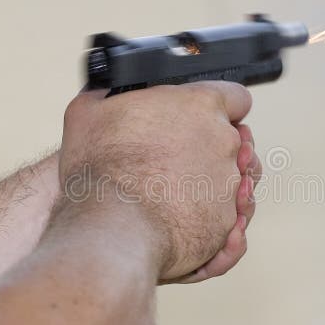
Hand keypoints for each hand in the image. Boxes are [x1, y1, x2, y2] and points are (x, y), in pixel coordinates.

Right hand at [59, 82, 252, 279]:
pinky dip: (209, 221)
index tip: (205, 120)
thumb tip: (102, 96)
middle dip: (215, 151)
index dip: (221, 108)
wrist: (112, 229)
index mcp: (199, 106)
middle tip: (183, 161)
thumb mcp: (87, 116)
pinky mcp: (225, 222)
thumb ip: (104, 98)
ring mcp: (228, 184)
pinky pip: (227, 220)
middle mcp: (224, 143)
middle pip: (238, 143)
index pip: (235, 98)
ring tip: (181, 195)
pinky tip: (185, 220)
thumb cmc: (102, 173)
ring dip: (214, 186)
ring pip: (236, 183)